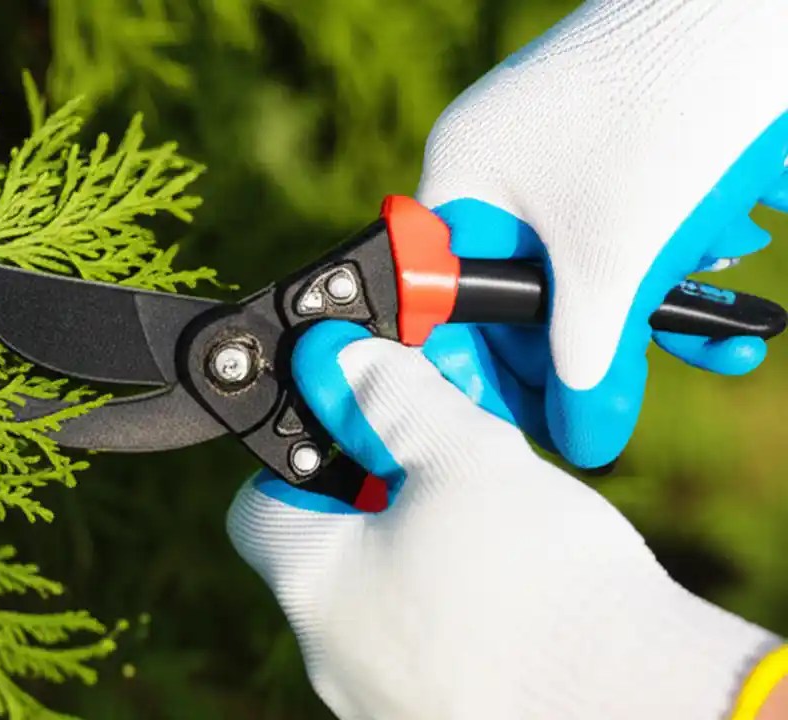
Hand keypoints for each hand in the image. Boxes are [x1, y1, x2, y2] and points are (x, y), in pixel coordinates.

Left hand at [227, 320, 781, 718]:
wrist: (641, 705)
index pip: (257, 508)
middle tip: (445, 480)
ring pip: (380, 607)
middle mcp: (328, 654)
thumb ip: (392, 400)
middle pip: (327, 557)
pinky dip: (457, 617)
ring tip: (495, 538)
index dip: (303, 461)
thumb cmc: (542, 585)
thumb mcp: (463, 456)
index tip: (360, 441)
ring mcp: (380, 701)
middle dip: (379, 505)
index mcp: (311, 583)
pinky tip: (518, 601)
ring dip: (420, 561)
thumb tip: (345, 364)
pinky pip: (428, 652)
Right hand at [415, 0, 787, 467]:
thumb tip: (582, 440)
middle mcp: (503, 161)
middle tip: (625, 398)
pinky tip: (733, 308)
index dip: (483, 371)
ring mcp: (564, 150)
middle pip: (525, 293)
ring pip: (588, 267)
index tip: (531, 419)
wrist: (763, 7)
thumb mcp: (617, 264)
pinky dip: (675, 270)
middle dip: (590, 347)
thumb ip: (587, 365)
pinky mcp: (624, 144)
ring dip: (650, 313)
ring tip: (718, 337)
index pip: (445, 303)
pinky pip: (630, 232)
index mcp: (464, 177)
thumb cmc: (669, 110)